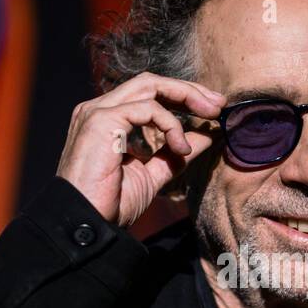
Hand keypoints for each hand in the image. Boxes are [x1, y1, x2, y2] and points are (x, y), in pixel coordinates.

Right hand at [55, 72, 225, 226]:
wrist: (88, 225)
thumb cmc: (110, 205)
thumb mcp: (151, 176)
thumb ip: (173, 155)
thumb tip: (204, 138)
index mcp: (107, 120)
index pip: (148, 93)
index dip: (182, 96)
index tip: (211, 111)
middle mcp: (99, 109)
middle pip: (151, 82)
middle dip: (189, 90)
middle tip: (219, 104)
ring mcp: (98, 112)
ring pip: (150, 86)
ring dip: (186, 97)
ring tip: (211, 116)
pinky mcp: (102, 120)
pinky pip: (148, 108)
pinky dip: (171, 124)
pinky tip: (181, 146)